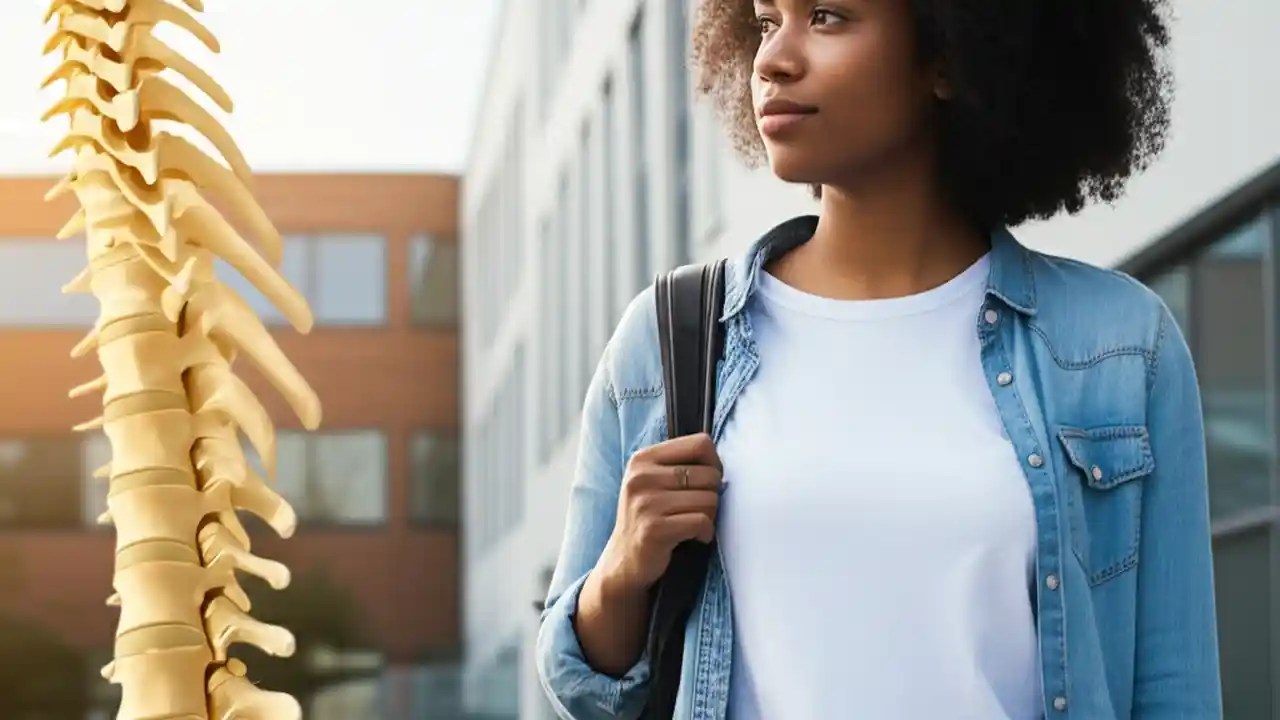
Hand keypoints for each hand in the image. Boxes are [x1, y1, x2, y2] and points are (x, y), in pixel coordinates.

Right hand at [597, 432, 723, 595]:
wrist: (623, 561)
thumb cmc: (646, 518)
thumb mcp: (651, 481)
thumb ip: (679, 464)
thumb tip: (719, 461)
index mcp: (643, 459)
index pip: (700, 444)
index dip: (714, 463)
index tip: (707, 482)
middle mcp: (641, 477)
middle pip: (710, 474)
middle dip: (713, 494)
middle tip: (699, 509)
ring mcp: (646, 503)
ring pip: (709, 499)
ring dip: (710, 516)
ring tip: (694, 524)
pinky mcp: (654, 529)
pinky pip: (702, 522)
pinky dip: (706, 532)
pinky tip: (695, 537)